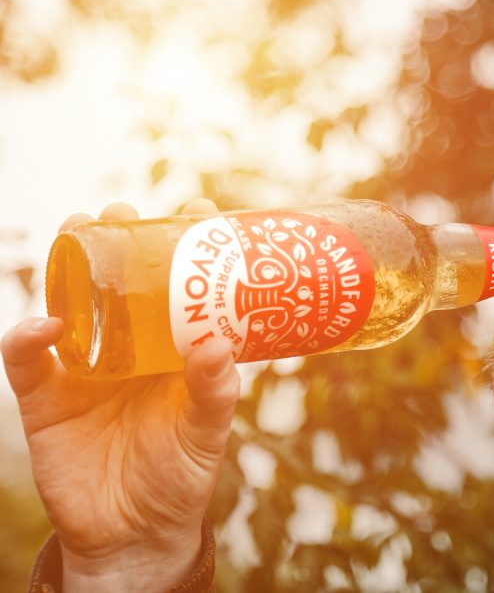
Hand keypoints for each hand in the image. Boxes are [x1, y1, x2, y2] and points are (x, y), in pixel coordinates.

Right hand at [1, 199, 238, 591]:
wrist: (134, 532)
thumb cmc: (180, 474)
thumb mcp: (207, 431)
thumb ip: (214, 390)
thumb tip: (216, 343)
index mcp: (172, 349)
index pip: (179, 287)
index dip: (187, 247)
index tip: (203, 211)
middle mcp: (128, 349)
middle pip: (120, 282)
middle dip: (120, 240)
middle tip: (127, 211)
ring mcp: (84, 368)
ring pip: (70, 303)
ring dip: (70, 264)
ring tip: (78, 228)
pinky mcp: (46, 397)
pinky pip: (27, 359)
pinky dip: (29, 336)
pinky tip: (46, 323)